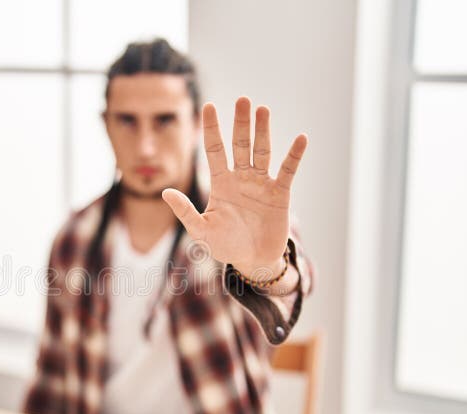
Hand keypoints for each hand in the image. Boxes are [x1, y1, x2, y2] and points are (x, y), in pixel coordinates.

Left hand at [162, 97, 306, 280]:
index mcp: (221, 183)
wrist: (253, 261)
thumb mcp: (201, 231)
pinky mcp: (280, 194)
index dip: (211, 128)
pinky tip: (301, 138)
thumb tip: (165, 192)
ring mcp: (261, 184)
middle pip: (240, 144)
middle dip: (241, 122)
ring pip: (262, 151)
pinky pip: (287, 171)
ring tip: (262, 109)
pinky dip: (294, 155)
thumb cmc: (225, 246)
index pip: (214, 149)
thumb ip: (185, 212)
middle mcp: (241, 177)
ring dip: (263, 131)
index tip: (208, 106)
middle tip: (242, 99)